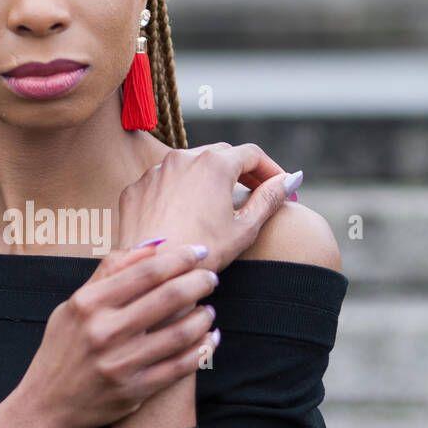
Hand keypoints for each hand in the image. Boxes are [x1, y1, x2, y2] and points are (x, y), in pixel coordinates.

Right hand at [20, 242, 218, 427]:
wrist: (47, 405)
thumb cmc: (63, 347)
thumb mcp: (74, 304)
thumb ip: (109, 272)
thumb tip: (153, 246)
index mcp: (88, 304)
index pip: (145, 272)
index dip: (179, 258)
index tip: (198, 251)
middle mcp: (104, 332)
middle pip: (168, 297)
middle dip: (199, 282)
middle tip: (211, 278)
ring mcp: (120, 364)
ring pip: (181, 333)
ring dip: (203, 317)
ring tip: (209, 309)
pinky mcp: (134, 392)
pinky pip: (180, 367)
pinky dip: (202, 350)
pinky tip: (210, 339)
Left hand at [117, 142, 300, 271]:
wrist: (153, 273)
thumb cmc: (202, 253)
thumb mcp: (245, 228)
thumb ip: (269, 198)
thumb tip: (291, 179)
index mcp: (213, 163)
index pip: (251, 154)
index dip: (271, 169)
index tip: (281, 186)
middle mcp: (181, 158)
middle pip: (220, 155)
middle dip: (242, 170)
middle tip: (257, 191)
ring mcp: (155, 172)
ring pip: (189, 166)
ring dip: (208, 179)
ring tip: (220, 202)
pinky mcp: (136, 188)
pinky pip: (163, 182)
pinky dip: (178, 191)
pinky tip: (186, 213)